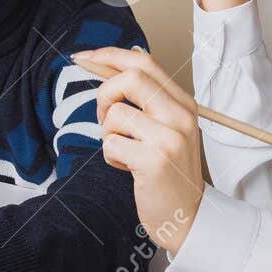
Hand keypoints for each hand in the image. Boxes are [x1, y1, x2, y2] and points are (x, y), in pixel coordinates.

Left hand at [73, 46, 204, 254]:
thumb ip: (149, 97)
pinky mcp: (154, 160)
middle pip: (129, 79)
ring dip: (108, 134)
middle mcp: (180, 116)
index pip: (144, 63)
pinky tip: (128, 168)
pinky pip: (111, 144)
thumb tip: (126, 57)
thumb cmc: (169, 172)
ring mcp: (169, 138)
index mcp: (183, 104)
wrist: (188, 216)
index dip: (109, 55)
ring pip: (115, 114)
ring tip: (125, 152)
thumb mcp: (167, 128)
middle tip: (104, 118)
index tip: (83, 57)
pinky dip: (111, 157)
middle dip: (104, 95)